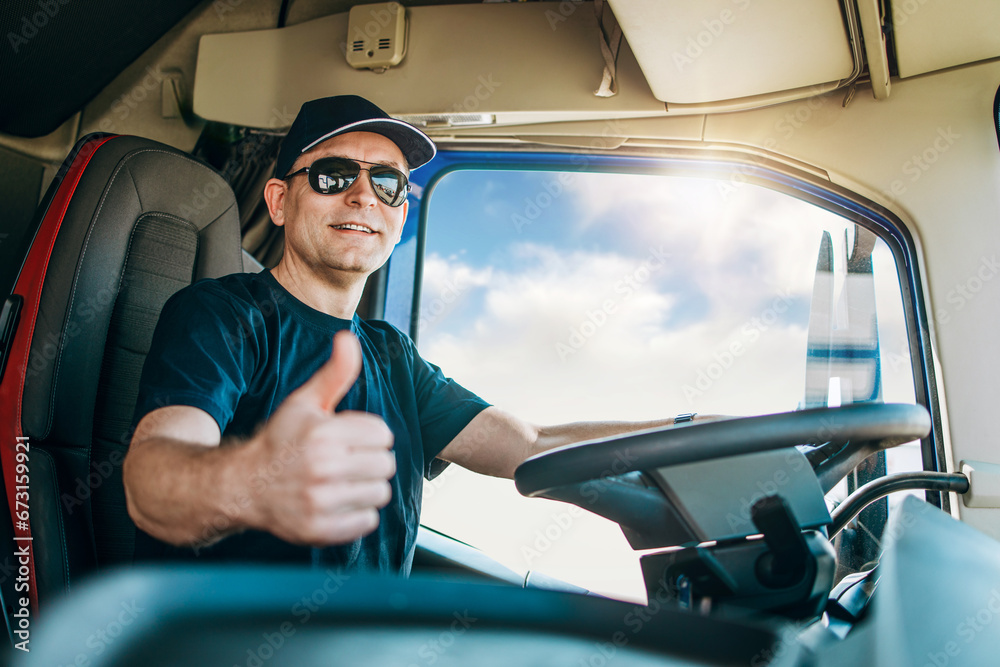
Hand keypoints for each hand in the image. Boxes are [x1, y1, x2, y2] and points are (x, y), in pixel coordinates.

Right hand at [246, 330, 395, 545]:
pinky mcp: (319, 529)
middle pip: (386, 464)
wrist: (242, 485)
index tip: (349, 438)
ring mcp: (320, 502)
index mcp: (322, 434)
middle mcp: (321, 468)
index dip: (369, 434)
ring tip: (342, 481)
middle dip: (370, 460)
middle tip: (347, 461)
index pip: (383, 433)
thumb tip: (348, 338)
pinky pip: (368, 520)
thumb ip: (334, 372)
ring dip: (366, 487)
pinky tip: (337, 501)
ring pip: (380, 493)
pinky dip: (358, 513)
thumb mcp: (304, 402)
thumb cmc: (280, 441)